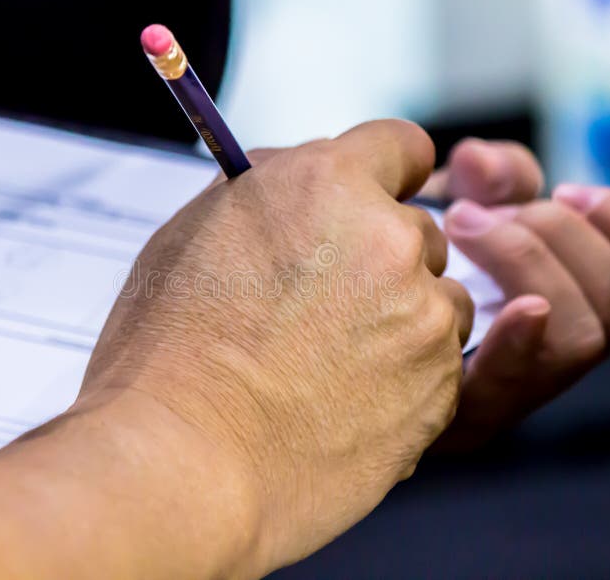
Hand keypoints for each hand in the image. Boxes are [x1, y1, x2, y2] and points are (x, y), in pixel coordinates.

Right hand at [82, 120, 472, 575]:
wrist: (181, 463)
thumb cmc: (168, 353)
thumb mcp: (192, 234)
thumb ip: (264, 192)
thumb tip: (293, 176)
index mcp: (327, 186)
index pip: (399, 146)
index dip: (385, 172)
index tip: (375, 198)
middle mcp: (390, 241)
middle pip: (419, 231)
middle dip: (384, 255)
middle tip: (330, 301)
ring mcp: (424, 319)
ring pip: (441, 301)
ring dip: (405, 318)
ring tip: (336, 362)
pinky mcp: (440, 391)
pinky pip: (440, 367)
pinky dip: (408, 377)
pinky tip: (347, 402)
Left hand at [437, 185, 609, 450]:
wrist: (346, 325)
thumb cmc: (414, 261)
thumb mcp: (458, 207)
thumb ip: (491, 180)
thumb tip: (478, 163)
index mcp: (577, 304)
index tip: (568, 189)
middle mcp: (561, 353)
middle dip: (556, 237)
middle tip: (473, 210)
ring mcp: (519, 392)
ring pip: (581, 340)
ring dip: (529, 265)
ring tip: (459, 227)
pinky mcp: (465, 418)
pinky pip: (510, 390)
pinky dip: (518, 346)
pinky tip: (516, 309)